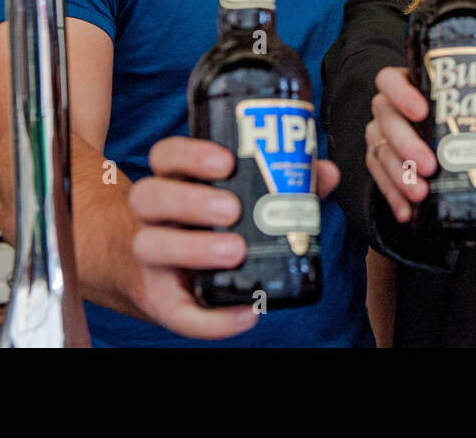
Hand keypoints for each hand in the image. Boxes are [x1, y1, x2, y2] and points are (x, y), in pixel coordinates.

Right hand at [128, 135, 338, 338]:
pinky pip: (177, 313)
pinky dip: (213, 320)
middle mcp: (154, 216)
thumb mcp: (240, 196)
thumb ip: (284, 182)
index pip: (166, 156)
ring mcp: (151, 257)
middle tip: (231, 209)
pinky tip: (247, 314)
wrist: (169, 273)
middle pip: (150, 196)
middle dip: (191, 200)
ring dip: (192, 248)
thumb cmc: (212, 225)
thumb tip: (326, 173)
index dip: (189, 155)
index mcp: (173, 181)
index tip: (225, 162)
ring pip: (148, 245)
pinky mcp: (162, 300)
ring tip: (234, 250)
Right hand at [366, 66, 475, 224]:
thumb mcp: (470, 113)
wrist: (425, 138)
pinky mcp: (377, 162)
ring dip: (399, 175)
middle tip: (428, 164)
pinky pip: (379, 179)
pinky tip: (408, 212)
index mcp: (408, 86)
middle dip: (406, 143)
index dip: (401, 93)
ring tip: (420, 192)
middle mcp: (388, 109)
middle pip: (385, 118)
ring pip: (380, 151)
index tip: (421, 110)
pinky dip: (393, 197)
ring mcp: (379, 135)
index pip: (390, 80)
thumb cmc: (447, 117)